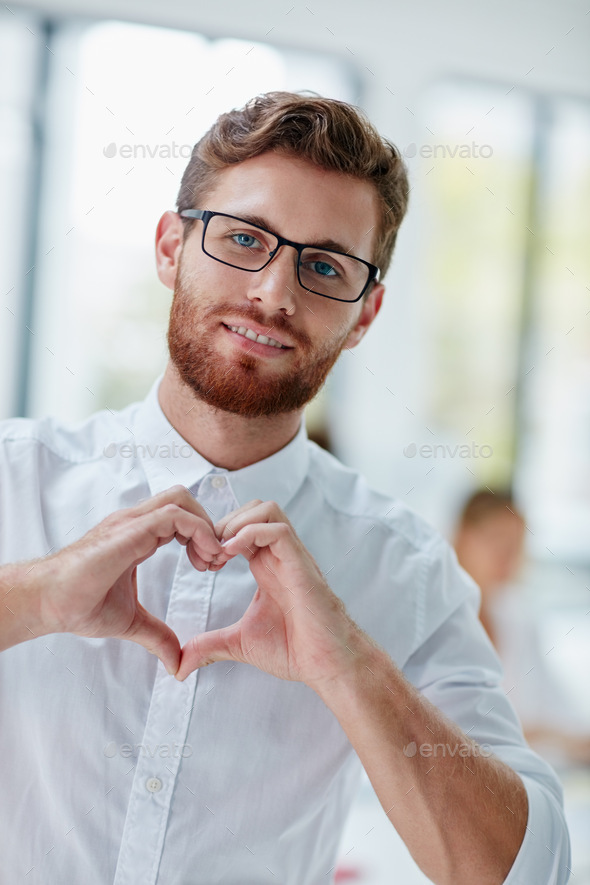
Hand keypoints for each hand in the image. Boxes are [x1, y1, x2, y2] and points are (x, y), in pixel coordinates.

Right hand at [38, 486, 222, 673]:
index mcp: (137, 536)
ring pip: (181, 499)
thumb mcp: (131, 621)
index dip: (201, 535)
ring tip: (208, 561)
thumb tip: (175, 662)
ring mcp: (131, 522)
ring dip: (204, 526)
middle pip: (184, 499)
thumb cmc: (79, 604)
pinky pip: (173, 515)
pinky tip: (201, 559)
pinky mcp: (129, 530)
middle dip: (207, 525)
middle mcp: (135, 523)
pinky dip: (197, 530)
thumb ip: (156, 635)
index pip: (179, 516)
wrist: (49, 602)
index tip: (208, 566)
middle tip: (213, 561)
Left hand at [176, 500, 369, 690]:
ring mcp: (292, 556)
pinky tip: (230, 555)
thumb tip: (180, 666)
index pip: (242, 526)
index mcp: (266, 565)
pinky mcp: (301, 564)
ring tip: (220, 552)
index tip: (202, 562)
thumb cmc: (294, 650)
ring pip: (266, 509)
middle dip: (223, 523)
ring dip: (237, 522)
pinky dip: (250, 533)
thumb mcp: (240, 643)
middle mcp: (279, 555)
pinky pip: (277, 529)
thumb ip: (210, 645)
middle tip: (208, 554)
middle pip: (253, 508)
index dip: (217, 534)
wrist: (327, 665)